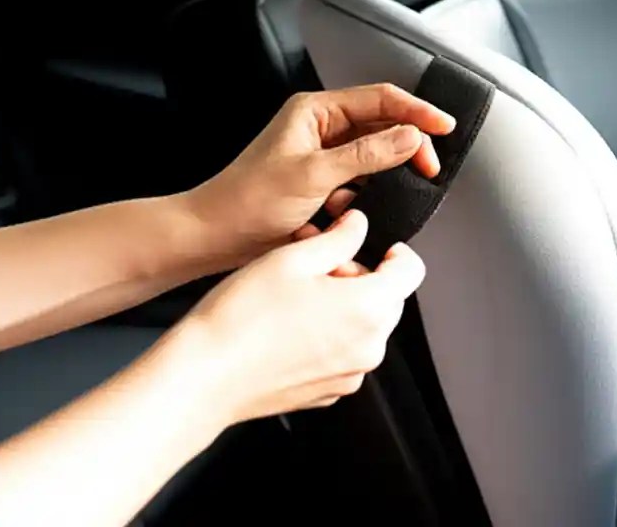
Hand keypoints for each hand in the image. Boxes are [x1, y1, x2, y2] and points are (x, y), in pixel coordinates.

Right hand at [178, 210, 424, 424]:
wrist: (205, 376)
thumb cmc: (242, 318)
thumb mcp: (293, 257)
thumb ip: (339, 237)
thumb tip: (359, 225)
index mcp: (370, 308)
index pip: (411, 270)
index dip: (393, 250)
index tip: (370, 244)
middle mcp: (370, 347)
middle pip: (387, 299)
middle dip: (359, 277)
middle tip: (314, 266)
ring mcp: (350, 374)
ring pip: (364, 326)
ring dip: (342, 306)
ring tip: (295, 295)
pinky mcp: (329, 391)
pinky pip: (343, 353)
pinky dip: (327, 336)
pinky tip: (287, 327)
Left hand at [184, 84, 454, 269]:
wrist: (215, 235)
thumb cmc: (249, 200)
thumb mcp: (314, 175)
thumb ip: (367, 155)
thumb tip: (411, 137)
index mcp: (315, 110)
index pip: (380, 99)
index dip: (417, 111)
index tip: (445, 126)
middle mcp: (320, 127)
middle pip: (382, 125)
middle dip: (408, 145)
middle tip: (428, 169)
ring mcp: (321, 155)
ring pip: (373, 155)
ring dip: (386, 173)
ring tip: (395, 190)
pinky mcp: (322, 182)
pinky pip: (360, 180)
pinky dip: (367, 194)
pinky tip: (357, 209)